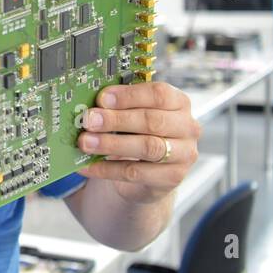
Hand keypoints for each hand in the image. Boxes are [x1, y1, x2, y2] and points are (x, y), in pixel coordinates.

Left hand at [76, 81, 200, 204]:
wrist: (148, 171)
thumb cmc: (138, 133)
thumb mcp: (132, 115)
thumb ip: (118, 107)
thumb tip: (91, 106)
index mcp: (179, 102)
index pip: (160, 94)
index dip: (129, 95)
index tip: (102, 98)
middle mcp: (187, 127)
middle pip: (152, 121)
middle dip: (116, 120)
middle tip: (89, 121)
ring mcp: (184, 154)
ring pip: (147, 147)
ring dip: (111, 144)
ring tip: (85, 142)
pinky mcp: (172, 177)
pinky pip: (136, 172)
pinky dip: (107, 169)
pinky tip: (87, 165)